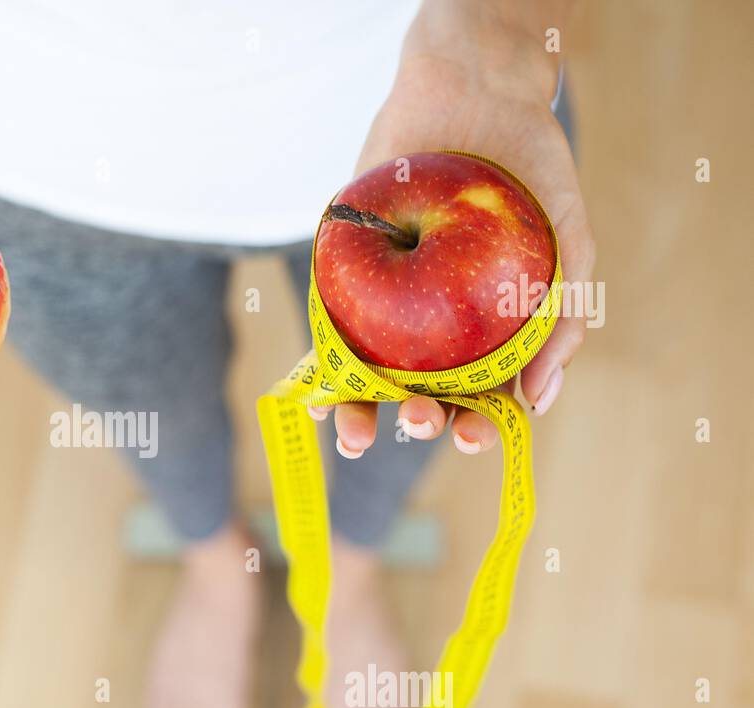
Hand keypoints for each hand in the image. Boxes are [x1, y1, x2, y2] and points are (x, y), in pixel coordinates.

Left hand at [320, 0, 593, 456]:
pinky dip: (320, 370)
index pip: (480, 400)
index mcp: (487, 336)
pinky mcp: (344, 279)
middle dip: (419, 424)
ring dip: (360, 418)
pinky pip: (328, 333)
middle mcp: (434, 331)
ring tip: (358, 434)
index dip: (476, 429)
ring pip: (368, 381)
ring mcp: (386, 308)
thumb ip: (563, 322)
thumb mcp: (565, 247)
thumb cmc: (529, 176)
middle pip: (421, 399)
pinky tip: (317, 394)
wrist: (475, 94)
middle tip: (421, 421)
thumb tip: (540, 402)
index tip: (476, 436)